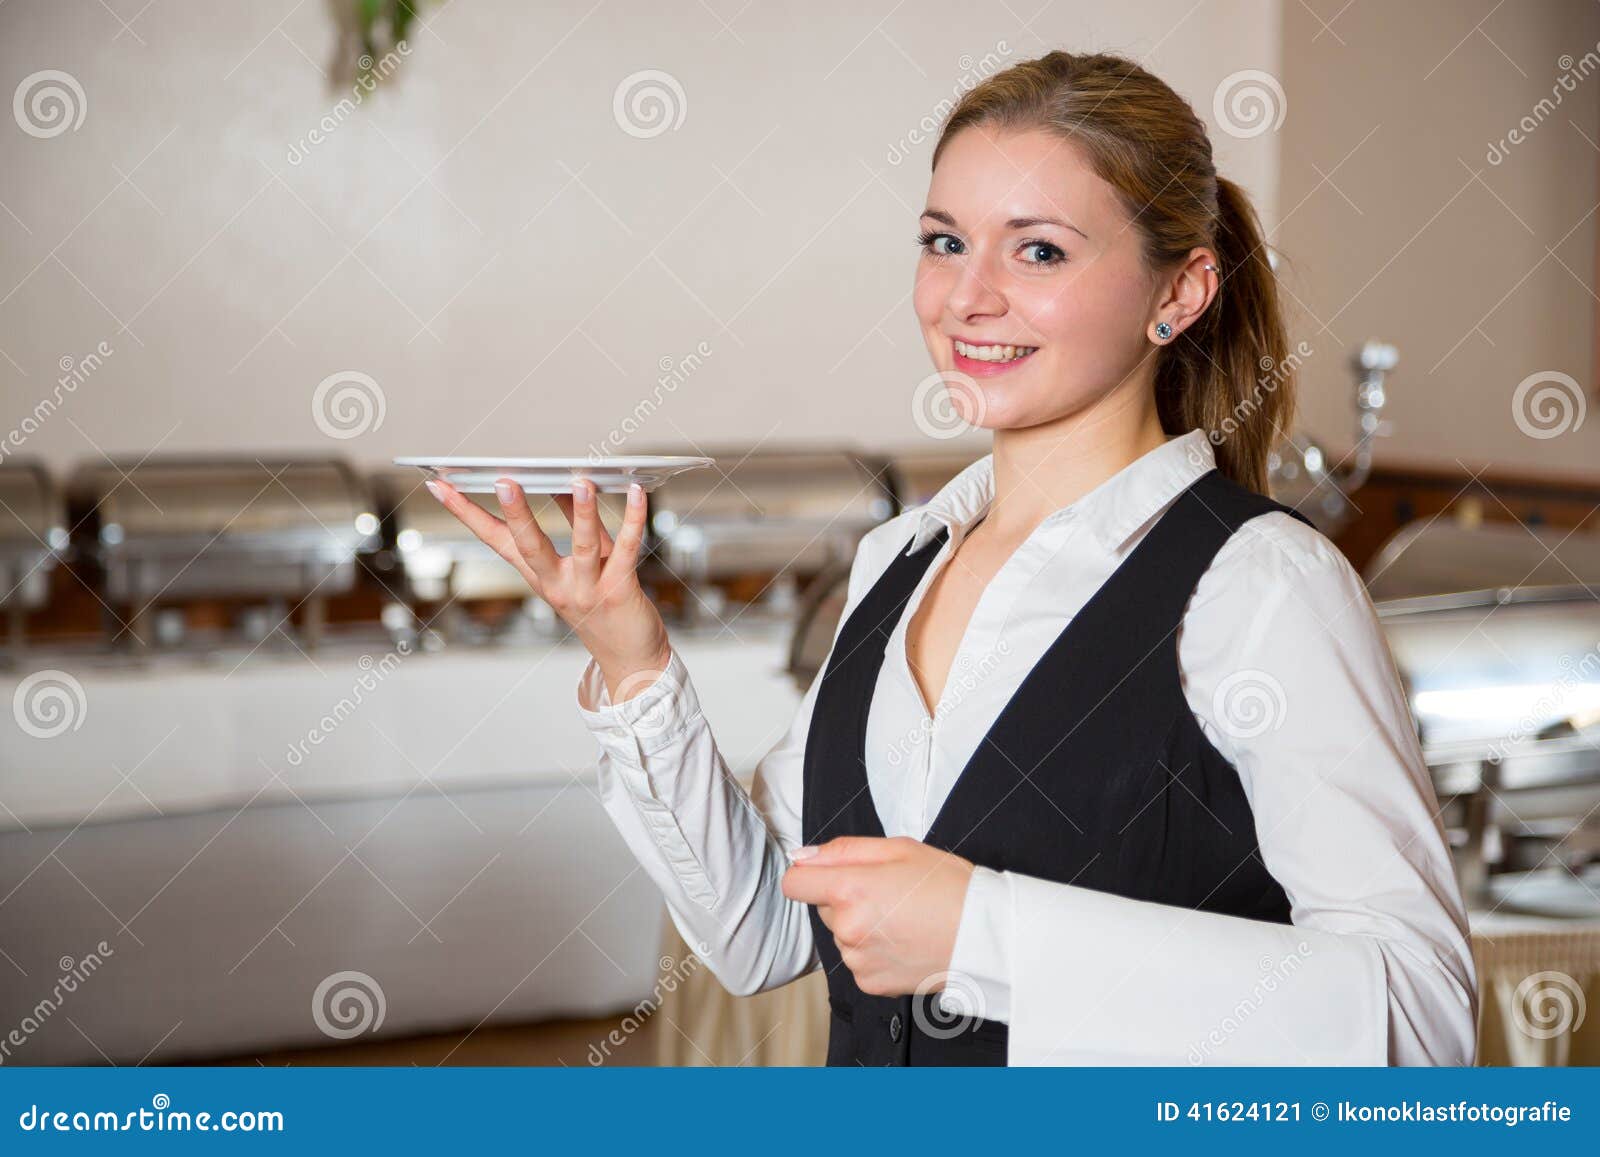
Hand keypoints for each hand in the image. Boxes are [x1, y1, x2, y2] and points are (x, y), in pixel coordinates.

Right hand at [426, 475, 671, 701]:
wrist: (631, 661)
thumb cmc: (604, 611)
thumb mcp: (580, 569)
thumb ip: (577, 527)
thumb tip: (568, 486)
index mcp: (540, 577)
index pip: (495, 540)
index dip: (467, 514)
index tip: (441, 487)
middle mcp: (557, 584)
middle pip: (530, 545)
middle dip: (517, 513)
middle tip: (503, 482)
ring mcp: (588, 589)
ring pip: (583, 546)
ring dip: (581, 512)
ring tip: (580, 482)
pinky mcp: (620, 591)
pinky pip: (626, 550)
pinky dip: (634, 520)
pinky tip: (638, 494)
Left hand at [780, 835, 973, 996]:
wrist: (985, 935)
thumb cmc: (949, 887)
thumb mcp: (899, 848)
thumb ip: (844, 850)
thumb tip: (803, 857)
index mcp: (850, 890)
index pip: (794, 883)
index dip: (811, 875)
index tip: (831, 875)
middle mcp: (847, 929)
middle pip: (823, 908)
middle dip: (846, 899)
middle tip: (888, 894)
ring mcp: (858, 959)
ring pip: (842, 935)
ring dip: (860, 926)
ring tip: (902, 919)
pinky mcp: (870, 983)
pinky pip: (857, 960)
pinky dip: (873, 952)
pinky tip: (903, 942)